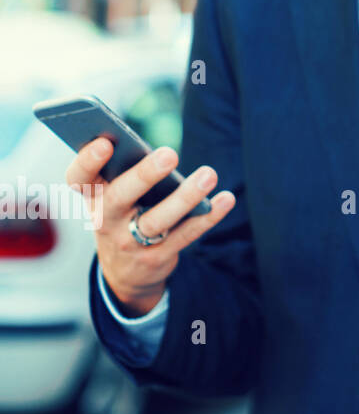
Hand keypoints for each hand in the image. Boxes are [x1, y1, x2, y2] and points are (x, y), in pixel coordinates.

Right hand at [66, 139, 235, 316]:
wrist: (125, 271)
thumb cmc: (124, 214)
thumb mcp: (113, 195)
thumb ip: (125, 171)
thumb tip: (156, 148)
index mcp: (93, 197)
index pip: (79, 179)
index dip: (87, 161)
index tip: (106, 142)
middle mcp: (106, 220)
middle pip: (120, 196)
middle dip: (144, 175)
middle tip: (170, 154)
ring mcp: (130, 241)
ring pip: (157, 219)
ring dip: (185, 197)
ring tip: (208, 174)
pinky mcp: (157, 256)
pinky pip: (186, 234)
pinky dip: (208, 216)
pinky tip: (225, 199)